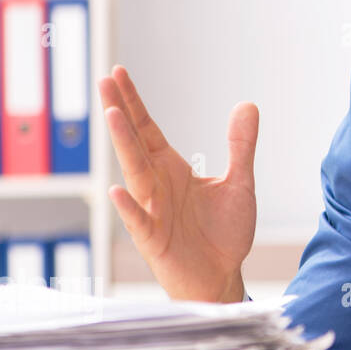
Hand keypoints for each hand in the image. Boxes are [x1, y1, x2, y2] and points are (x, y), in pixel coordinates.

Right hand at [97, 66, 259, 300]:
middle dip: (121, 112)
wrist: (223, 276)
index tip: (118, 74)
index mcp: (171, 169)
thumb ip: (241, 146)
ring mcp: (151, 210)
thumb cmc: (223, 233)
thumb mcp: (239, 182)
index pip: (147, 129)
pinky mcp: (153, 239)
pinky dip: (128, 206)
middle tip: (104, 81)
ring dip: (123, 145)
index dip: (134, 102)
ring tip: (112, 116)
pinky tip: (118, 190)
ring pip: (134, 173)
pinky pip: (138, 220)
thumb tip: (247, 105)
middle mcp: (156, 185)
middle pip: (134, 143)